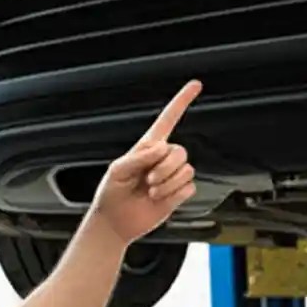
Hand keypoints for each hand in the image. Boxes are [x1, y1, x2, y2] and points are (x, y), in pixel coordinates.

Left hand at [91, 80, 201, 244]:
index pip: (168, 120)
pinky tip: (158, 199)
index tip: (196, 85)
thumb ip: (138, 157)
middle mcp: (162, 159)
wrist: (116, 222)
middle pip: (180, 151)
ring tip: (150, 191)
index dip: (181, 102)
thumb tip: (161, 149)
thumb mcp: (117, 170)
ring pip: (186, 169)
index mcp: (146, 147)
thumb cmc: (111, 194)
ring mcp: (171, 176)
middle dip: (165, 167)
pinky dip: (173, 195)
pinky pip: (189, 187)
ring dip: (167, 183)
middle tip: (147, 180)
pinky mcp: (178, 193)